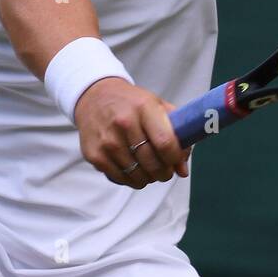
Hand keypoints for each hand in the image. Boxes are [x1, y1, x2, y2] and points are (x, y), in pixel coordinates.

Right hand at [74, 77, 190, 188]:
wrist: (94, 96)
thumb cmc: (131, 103)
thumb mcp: (156, 106)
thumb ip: (176, 134)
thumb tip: (183, 169)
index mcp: (144, 108)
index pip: (165, 142)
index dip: (175, 158)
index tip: (177, 161)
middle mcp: (124, 123)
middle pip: (152, 163)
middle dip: (164, 173)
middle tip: (166, 171)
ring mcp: (108, 141)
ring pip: (137, 175)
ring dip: (148, 178)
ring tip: (150, 170)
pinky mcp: (95, 155)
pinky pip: (120, 178)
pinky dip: (131, 180)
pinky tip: (134, 170)